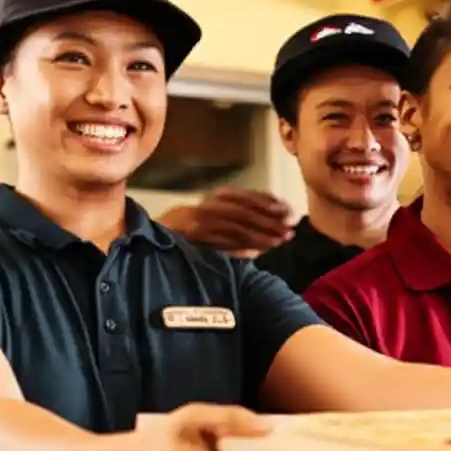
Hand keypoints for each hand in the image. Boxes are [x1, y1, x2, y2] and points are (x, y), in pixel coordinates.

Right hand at [157, 187, 294, 254]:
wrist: (162, 230)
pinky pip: (220, 244)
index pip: (247, 196)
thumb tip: (278, 219)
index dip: (269, 204)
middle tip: (288, 232)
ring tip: (276, 244)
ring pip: (234, 228)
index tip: (288, 213)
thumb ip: (246, 213)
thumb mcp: (222, 211)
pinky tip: (254, 255)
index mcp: (218, 196)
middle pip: (244, 212)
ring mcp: (199, 222)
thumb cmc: (200, 223)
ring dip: (258, 237)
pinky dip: (237, 249)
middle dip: (268, 222)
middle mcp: (209, 205)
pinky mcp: (193, 238)